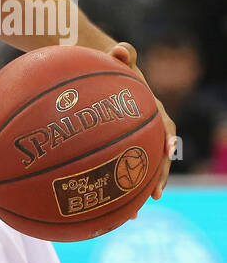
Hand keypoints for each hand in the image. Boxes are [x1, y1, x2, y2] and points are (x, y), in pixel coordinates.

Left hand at [111, 42, 174, 199]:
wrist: (93, 70)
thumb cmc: (106, 65)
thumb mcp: (115, 58)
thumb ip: (122, 54)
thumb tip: (121, 49)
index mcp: (149, 108)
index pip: (165, 126)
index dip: (168, 139)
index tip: (169, 151)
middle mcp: (143, 126)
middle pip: (155, 154)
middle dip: (157, 175)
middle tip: (155, 194)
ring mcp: (128, 139)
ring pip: (136, 167)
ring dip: (136, 190)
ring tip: (131, 214)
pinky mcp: (111, 146)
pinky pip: (113, 169)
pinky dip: (108, 187)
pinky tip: (98, 207)